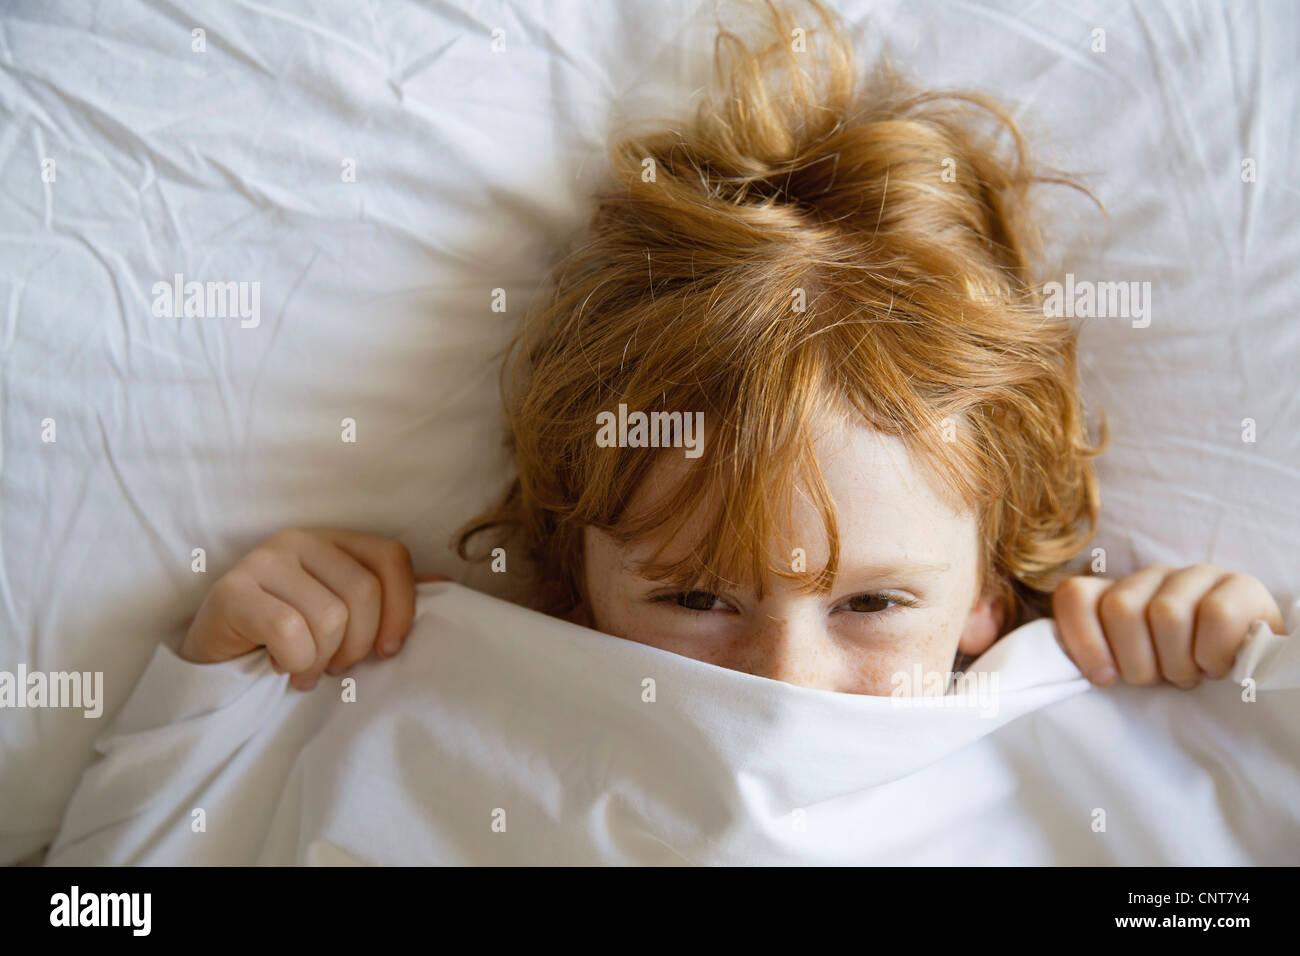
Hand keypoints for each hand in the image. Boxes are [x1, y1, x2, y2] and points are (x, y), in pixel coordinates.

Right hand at [180, 528, 444, 689]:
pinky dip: (294, 661)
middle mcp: (298, 539)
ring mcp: (261, 560)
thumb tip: (444, 584)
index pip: (390, 556)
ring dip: (322, 658)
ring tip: (304, 665)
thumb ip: (387, 596)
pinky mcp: (231, 590)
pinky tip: (280, 666)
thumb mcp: (345, 615)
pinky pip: (289, 631)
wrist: (219, 664)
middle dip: (357, 644)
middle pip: (363, 593)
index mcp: (333, 540)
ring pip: (329, 616)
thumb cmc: (290, 640)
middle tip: (335, 665)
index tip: (388, 649)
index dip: (401, 607)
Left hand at [1051, 564, 1284, 688]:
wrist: (1250, 665)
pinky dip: (1212, 654)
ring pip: (1166, 614)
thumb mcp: (1132, 668)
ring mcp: (1196, 575)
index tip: (1104, 678)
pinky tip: (1218, 666)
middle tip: (1161, 678)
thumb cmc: (1179, 669)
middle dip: (1139, 661)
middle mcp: (1152, 575)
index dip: (1083, 640)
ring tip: (1191, 673)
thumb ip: (1101, 661)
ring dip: (1178, 663)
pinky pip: (1216, 616)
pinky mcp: (1241, 586)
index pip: (1075, 596)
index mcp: (1116, 592)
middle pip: (1121, 608)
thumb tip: (1093, 673)